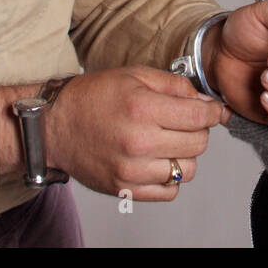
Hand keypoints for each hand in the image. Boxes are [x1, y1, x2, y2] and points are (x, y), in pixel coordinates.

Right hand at [46, 66, 224, 200]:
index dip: (213, 112)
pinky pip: (169, 192)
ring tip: (166, 141)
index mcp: (142, 108)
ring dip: (184, 155)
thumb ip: (176, 86)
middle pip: (199, 143)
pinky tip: (156, 160)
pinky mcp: (124, 189)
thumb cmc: (93, 98)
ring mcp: (131, 170)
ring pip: (187, 170)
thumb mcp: (135, 76)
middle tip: (183, 122)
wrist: (55, 126)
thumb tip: (207, 102)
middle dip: (198, 130)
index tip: (212, 110)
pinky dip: (169, 177)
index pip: (200, 116)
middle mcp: (138, 141)